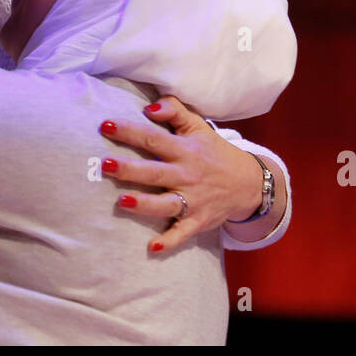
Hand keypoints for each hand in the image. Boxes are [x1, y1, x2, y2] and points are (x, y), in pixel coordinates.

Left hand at [99, 95, 263, 253]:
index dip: (130, 132)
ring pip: (166, 204)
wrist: (249, 183)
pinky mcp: (198, 221)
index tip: (106, 126)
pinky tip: (152, 248)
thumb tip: (149, 107)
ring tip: (122, 201)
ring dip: (144, 204)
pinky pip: (182, 233)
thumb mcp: (198, 126)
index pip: (154, 138)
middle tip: (106, 165)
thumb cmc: (214, 152)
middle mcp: (188, 175)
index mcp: (186, 150)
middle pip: (156, 173)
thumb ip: (174, 111)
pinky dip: (169, 241)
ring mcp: (193, 200)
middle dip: (131, 170)